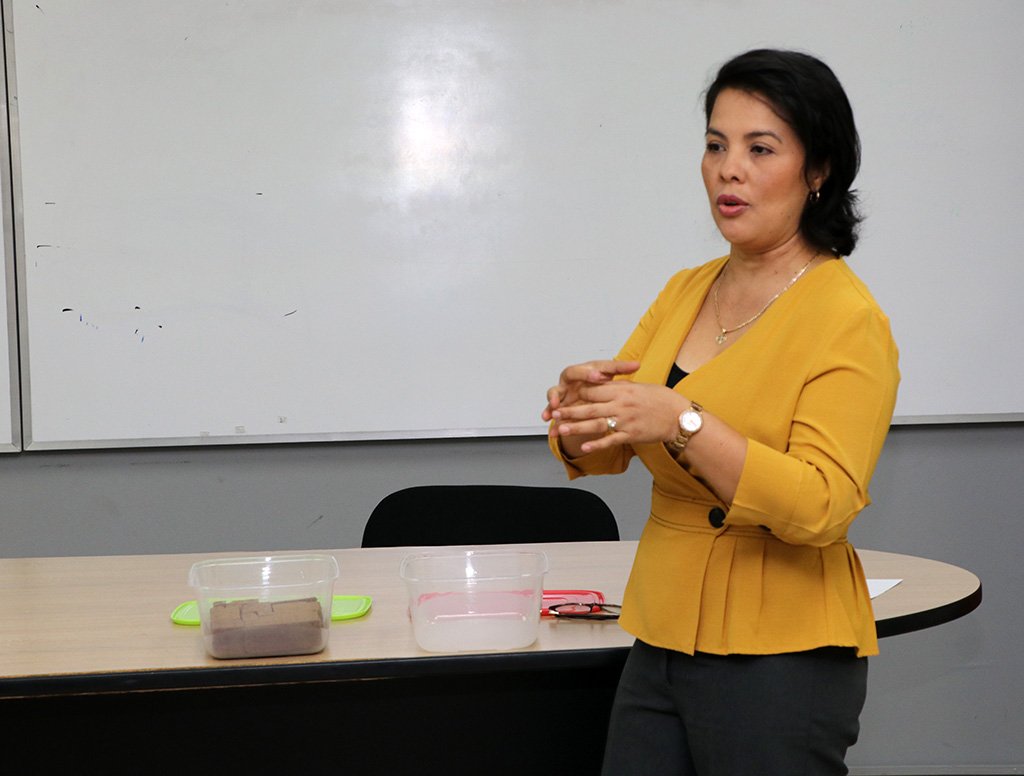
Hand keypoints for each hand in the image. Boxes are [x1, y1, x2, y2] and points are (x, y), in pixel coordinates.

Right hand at [542, 360, 639, 421]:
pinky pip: (552, 411)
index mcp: (582, 369)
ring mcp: (562, 392)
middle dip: (568, 386)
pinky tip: (550, 425)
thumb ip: (620, 369)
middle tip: (570, 394)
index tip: (599, 377)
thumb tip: (638, 364)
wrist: (587, 388)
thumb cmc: (598, 378)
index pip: (583, 368)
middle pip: (564, 380)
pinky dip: (550, 417)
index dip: (589, 373)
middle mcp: (570, 379)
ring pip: (554, 396)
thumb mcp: (609, 374)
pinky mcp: (558, 405)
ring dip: (553, 403)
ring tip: (553, 410)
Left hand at [549, 378, 687, 453]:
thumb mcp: (639, 386)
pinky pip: (610, 440)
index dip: (577, 393)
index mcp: (622, 389)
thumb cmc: (661, 399)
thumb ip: (620, 386)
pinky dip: (596, 444)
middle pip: (590, 407)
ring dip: (577, 427)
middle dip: (570, 411)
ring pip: (596, 424)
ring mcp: (625, 420)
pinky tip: (584, 447)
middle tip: (554, 414)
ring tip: (561, 430)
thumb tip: (605, 384)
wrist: (679, 415)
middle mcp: (621, 404)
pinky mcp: (631, 434)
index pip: (594, 390)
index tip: (565, 396)